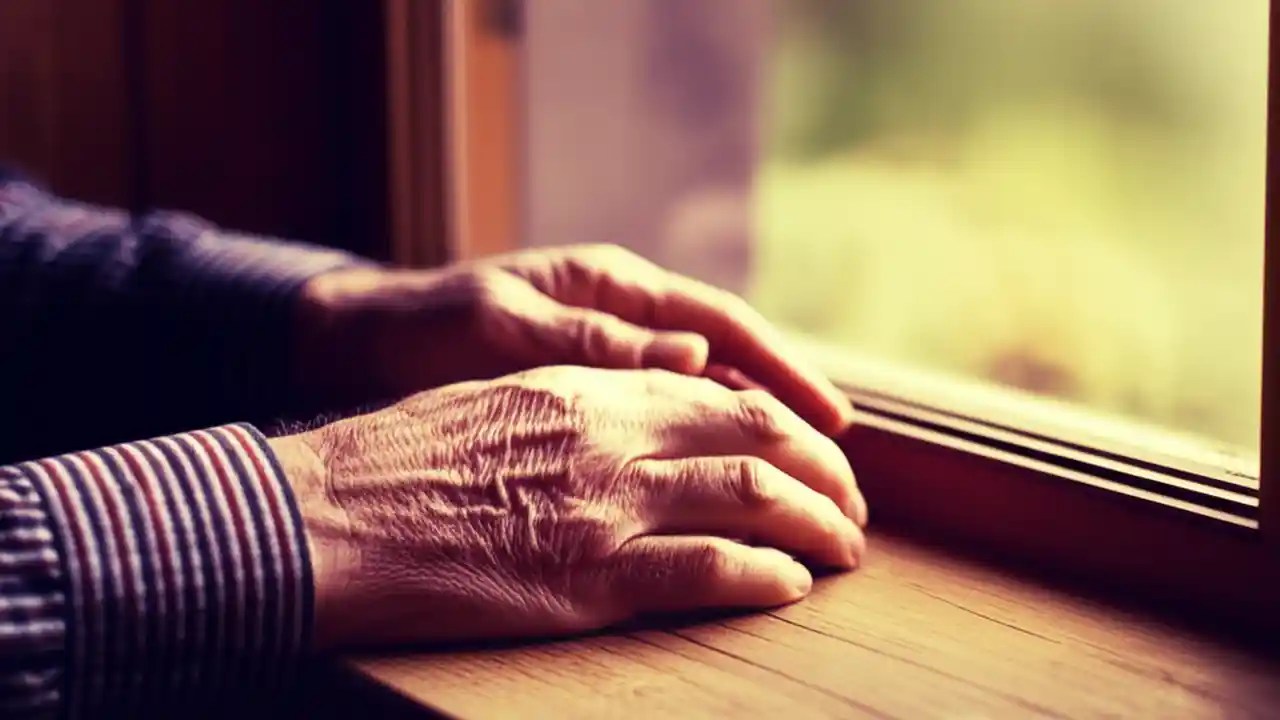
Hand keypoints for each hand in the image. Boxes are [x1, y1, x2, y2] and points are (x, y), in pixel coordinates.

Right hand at [269, 365, 866, 648]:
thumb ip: (578, 403)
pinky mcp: (588, 580)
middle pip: (757, 435)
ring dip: (817, 526)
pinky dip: (765, 577)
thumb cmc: (397, 456)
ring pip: (752, 498)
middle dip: (824, 471)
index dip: (787, 420)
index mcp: (589, 387)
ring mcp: (606, 506)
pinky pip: (708, 572)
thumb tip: (639, 415)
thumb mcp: (498, 401)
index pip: (724, 389)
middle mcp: (612, 436)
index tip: (816, 447)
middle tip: (853, 505)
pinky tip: (789, 588)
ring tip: (847, 549)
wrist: (329, 513)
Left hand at [294, 245, 853, 435]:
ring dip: (751, 429)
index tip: (830, 415)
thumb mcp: (501, 324)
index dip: (781, 366)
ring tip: (801, 480)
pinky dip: (697, 445)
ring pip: (700, 391)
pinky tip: (722, 483)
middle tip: (839, 462)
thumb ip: (591, 340)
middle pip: (727, 358)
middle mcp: (621, 316)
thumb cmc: (426, 325)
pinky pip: (658, 418)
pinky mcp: (585, 393)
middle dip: (786, 404)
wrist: (360, 342)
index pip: (719, 322)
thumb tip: (690, 355)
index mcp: (610, 286)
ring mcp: (606, 355)